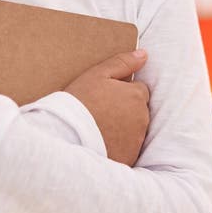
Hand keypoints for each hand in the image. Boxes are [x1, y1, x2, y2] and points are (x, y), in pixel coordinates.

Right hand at [64, 50, 150, 165]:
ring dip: (123, 128)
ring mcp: (136, 140)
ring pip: (135, 129)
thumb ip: (122, 63)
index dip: (123, 92)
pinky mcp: (129, 157)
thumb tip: (144, 55)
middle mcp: (142, 118)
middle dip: (126, 110)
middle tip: (101, 112)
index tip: (106, 97)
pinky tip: (102, 143)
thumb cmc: (80, 101)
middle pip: (139, 110)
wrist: (66, 135)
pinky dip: (120, 145)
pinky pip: (128, 148)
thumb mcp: (97, 74)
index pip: (139, 90)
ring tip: (100, 128)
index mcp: (136, 95)